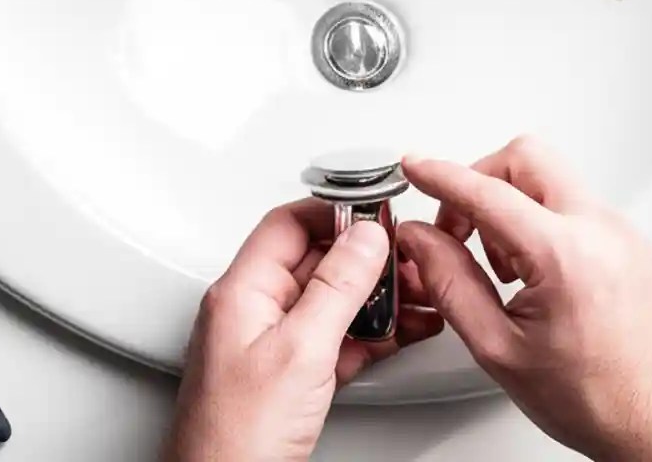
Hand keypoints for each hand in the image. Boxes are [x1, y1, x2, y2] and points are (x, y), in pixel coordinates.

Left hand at [167, 198, 443, 461]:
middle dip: (367, 258)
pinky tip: (400, 332)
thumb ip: (336, 288)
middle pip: (315, 261)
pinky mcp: (290, 379)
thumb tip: (365, 236)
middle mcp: (252, 313)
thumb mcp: (300, 350)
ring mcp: (271, 347)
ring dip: (376, 298)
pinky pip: (335, 340)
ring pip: (331, 302)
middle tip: (409, 262)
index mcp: (241, 293)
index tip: (378, 216)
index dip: (335, 213)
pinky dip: (370, 334)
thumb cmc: (235, 439)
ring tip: (416, 297)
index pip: (288, 225)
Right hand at [398, 138, 651, 460]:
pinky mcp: (625, 239)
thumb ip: (450, 283)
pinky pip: (569, 201)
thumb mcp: (497, 347)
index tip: (415, 168)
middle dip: (480, 181)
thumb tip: (420, 239)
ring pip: (548, 176)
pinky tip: (528, 268)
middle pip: (525, 158)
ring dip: (508, 202)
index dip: (441, 176)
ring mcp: (618, 231)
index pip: (488, 192)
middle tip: (457, 227)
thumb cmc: (592, 396)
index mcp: (565, 256)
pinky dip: (536, 218)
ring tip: (499, 264)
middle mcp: (600, 230)